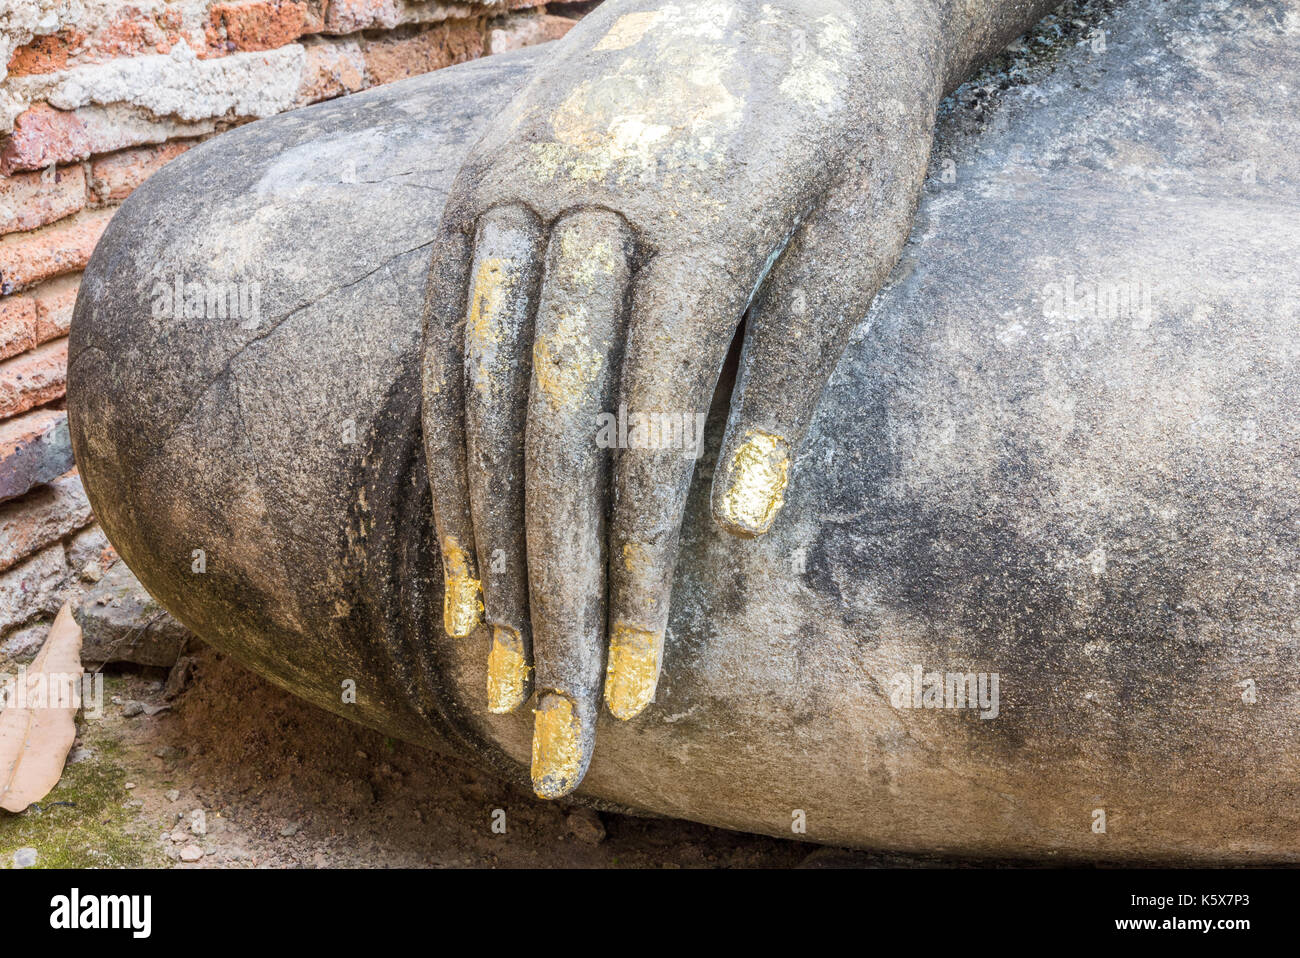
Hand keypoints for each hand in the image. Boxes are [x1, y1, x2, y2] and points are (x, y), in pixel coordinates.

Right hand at [422, 0, 944, 796]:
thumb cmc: (844, 114)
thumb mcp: (860, 229)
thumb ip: (792, 369)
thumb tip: (737, 527)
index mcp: (703, 209)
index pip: (653, 423)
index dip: (641, 564)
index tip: (642, 680)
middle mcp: (589, 193)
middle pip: (553, 424)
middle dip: (550, 582)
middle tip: (549, 710)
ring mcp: (516, 180)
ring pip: (480, 387)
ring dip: (481, 536)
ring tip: (489, 656)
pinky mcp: (477, 182)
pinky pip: (445, 332)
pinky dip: (447, 447)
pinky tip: (455, 543)